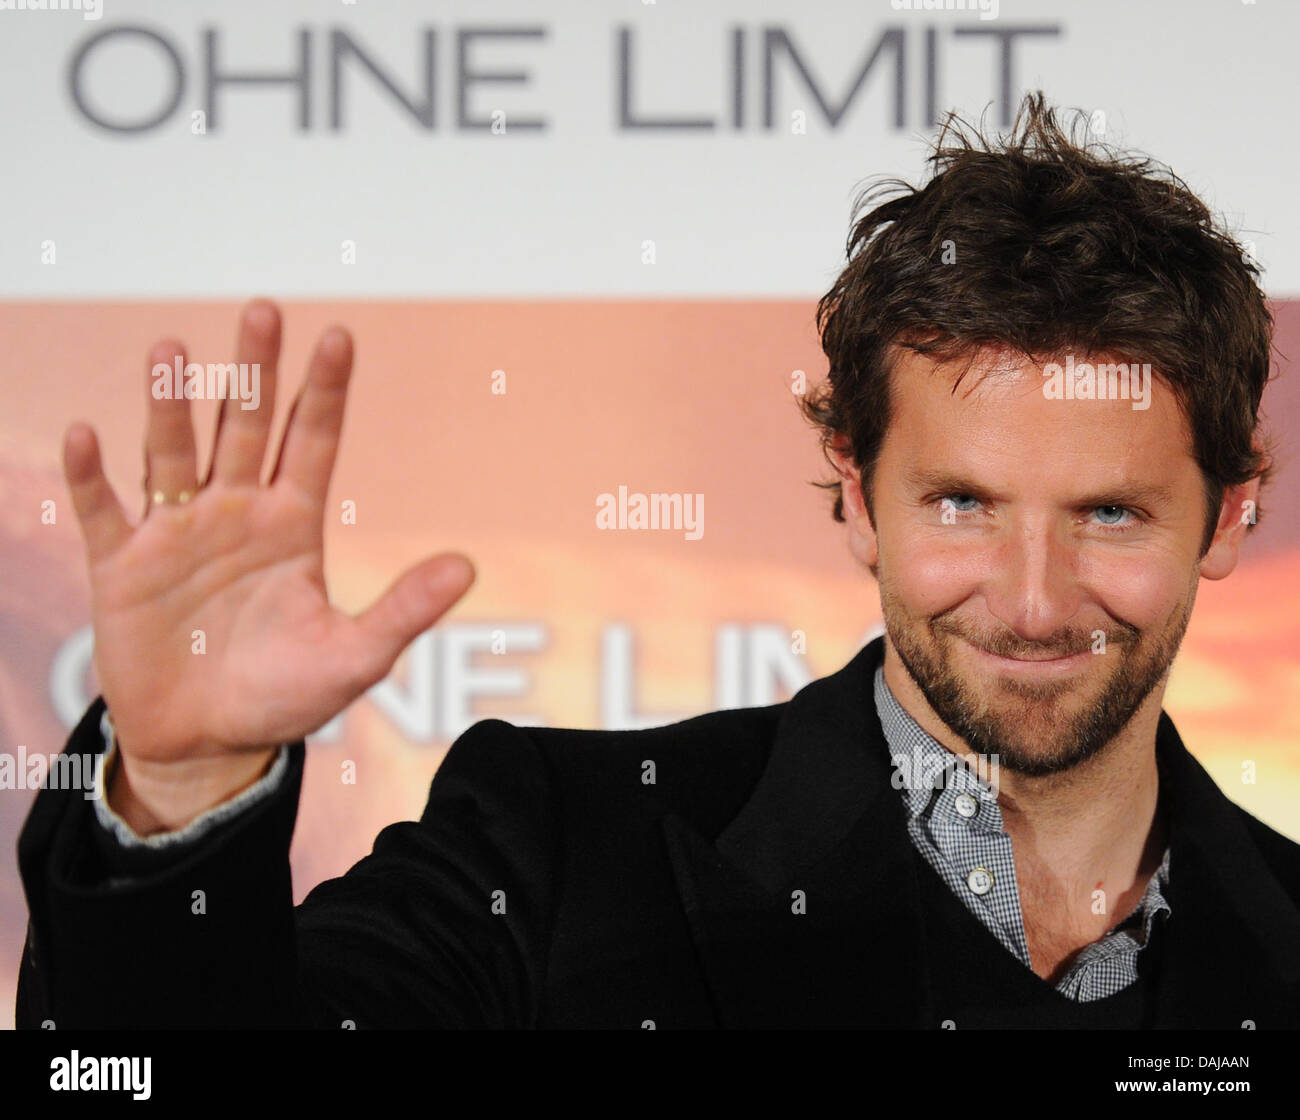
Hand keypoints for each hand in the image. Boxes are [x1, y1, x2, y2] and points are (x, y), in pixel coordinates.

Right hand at [63, 300, 474, 779]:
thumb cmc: (284, 695)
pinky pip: (103, 511)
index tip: (338, 336)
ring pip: (173, 452)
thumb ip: (404, 610)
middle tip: (263, 309)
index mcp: (292, 524)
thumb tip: (468, 567)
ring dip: (172, 404)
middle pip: (246, 427)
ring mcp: (175, 533)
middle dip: (254, 371)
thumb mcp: (354, 657)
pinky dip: (92, 476)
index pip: (313, 441)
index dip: (324, 391)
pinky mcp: (121, 566)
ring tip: (173, 351)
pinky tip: (86, 434)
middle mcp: (235, 513)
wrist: (208, 743)